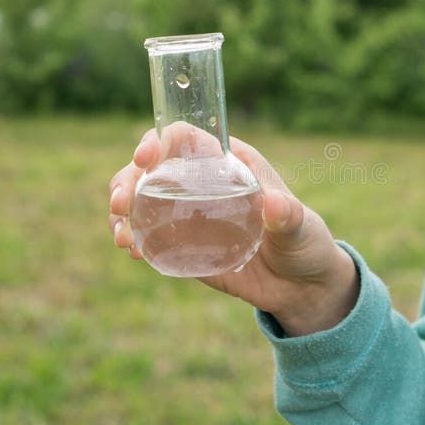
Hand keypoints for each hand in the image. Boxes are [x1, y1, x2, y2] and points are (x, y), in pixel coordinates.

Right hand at [109, 126, 358, 336]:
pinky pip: (147, 234)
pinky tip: (132, 251)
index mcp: (229, 163)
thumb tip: (275, 204)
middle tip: (119, 206)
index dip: (158, 141)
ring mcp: (188, 214)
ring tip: (122, 237)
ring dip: (121, 212)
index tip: (145, 158)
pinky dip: (131, 238)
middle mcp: (202, 182)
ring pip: (140, 199)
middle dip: (126, 180)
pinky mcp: (182, 244)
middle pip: (151, 168)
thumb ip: (289, 216)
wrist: (299, 285)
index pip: (183, 138)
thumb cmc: (305, 243)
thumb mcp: (300, 227)